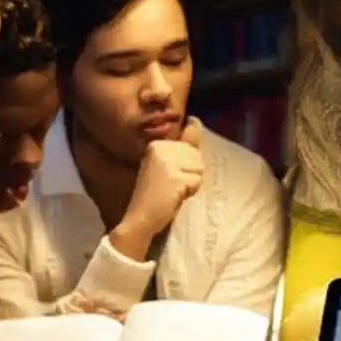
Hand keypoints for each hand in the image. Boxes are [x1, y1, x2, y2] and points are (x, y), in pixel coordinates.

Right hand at [109, 118, 203, 260]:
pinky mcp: (176, 176)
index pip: (190, 142)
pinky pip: (197, 181)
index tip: (170, 175)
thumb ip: (179, 148)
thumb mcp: (164, 166)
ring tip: (173, 190)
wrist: (140, 218)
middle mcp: (161, 149)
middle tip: (172, 185)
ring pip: (200, 167)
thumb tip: (196, 122)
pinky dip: (190, 191)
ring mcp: (168, 162)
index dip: (187, 163)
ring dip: (191, 182)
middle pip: (196, 156)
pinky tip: (175, 196)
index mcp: (157, 144)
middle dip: (190, 173)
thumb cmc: (154, 195)